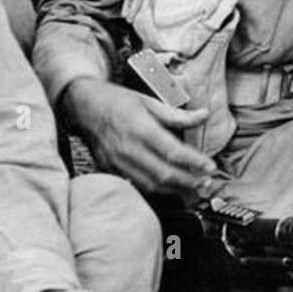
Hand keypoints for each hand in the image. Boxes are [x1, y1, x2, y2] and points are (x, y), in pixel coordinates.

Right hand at [63, 78, 217, 197]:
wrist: (82, 107)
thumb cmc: (116, 101)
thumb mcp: (149, 101)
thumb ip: (178, 115)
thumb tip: (204, 115)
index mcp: (139, 128)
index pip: (172, 151)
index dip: (194, 162)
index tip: (210, 167)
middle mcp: (128, 147)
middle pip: (163, 173)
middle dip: (189, 181)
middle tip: (207, 183)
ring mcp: (117, 162)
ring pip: (151, 184)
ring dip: (175, 190)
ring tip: (194, 189)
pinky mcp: (110, 170)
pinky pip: (137, 185)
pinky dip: (156, 190)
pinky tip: (170, 189)